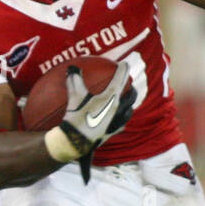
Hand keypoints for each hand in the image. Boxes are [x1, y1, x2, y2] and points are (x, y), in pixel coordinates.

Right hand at [54, 57, 143, 182]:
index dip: (123, 70)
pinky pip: (122, 124)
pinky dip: (122, 119)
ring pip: (129, 110)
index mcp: (110, 98)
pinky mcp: (112, 132)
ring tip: (127, 101)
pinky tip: (120, 121)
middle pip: (131, 96)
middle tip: (129, 84)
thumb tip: (73, 68)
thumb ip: (75, 81)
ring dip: (129, 104)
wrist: (76, 141)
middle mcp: (117, 109)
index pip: (120, 80)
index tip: (125, 64)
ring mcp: (117, 122)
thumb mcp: (75, 97)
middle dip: (131, 89)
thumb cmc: (76, 117)